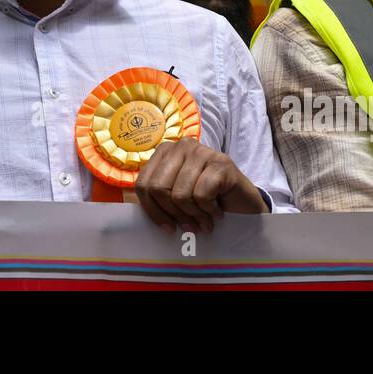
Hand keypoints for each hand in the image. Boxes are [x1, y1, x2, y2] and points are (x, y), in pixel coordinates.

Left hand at [134, 137, 268, 234]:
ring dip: (194, 216)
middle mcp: (181, 146)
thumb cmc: (206, 201)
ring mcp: (202, 151)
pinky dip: (209, 210)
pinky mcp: (222, 162)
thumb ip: (155, 197)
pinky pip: (202, 194)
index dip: (152, 211)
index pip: (143, 185)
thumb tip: (129, 208)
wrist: (243, 204)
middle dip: (174, 214)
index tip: (168, 227)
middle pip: (158, 189)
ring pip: (180, 194)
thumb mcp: (175, 198)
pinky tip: (217, 211)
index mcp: (165, 152)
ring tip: (204, 220)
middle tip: (189, 225)